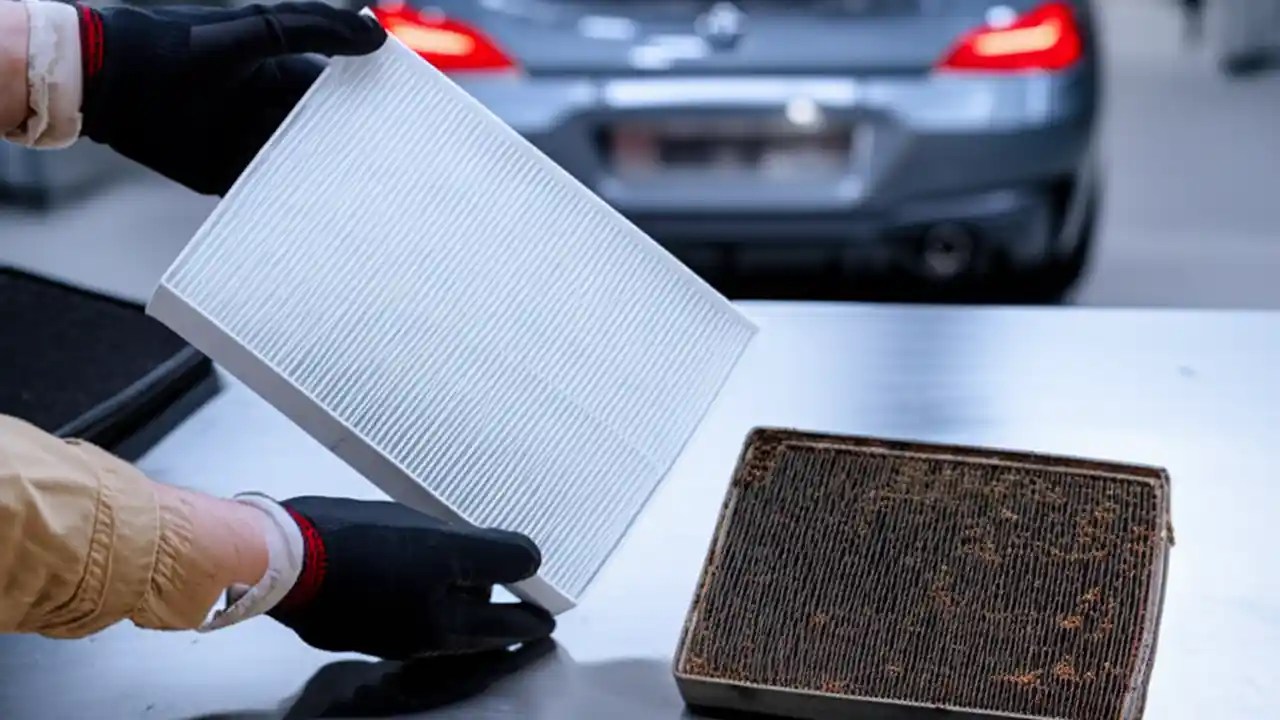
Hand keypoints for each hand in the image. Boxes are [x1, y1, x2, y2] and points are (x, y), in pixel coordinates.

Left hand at [77, 2, 386, 194]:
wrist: (107, 84)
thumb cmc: (174, 47)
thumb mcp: (251, 31)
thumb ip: (312, 28)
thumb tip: (375, 37)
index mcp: (278, 72)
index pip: (334, 93)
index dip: (364, 106)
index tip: (400, 123)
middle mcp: (266, 110)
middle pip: (320, 135)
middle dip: (349, 152)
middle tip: (390, 176)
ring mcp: (246, 144)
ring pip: (297, 168)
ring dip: (322, 183)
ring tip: (363, 206)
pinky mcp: (224, 175)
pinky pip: (263, 194)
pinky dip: (285, 206)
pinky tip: (317, 221)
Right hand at [267, 496, 555, 659]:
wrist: (279, 557)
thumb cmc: (362, 551)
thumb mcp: (441, 546)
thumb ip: (494, 555)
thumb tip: (532, 562)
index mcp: (443, 629)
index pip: (505, 629)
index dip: (532, 619)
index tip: (549, 619)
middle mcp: (415, 640)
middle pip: (472, 629)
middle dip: (497, 613)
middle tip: (516, 595)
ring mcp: (382, 629)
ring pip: (438, 615)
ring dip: (461, 597)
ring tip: (474, 575)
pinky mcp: (355, 610)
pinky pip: (408, 601)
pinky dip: (426, 586)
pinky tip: (421, 563)